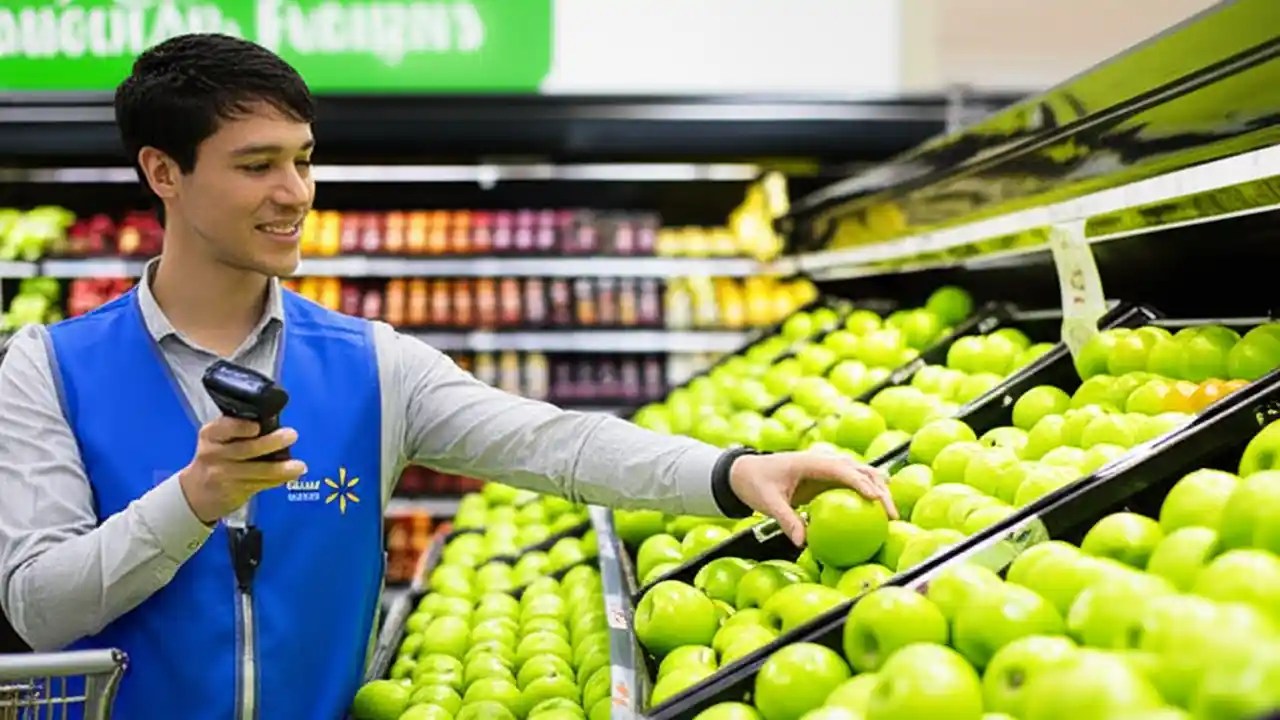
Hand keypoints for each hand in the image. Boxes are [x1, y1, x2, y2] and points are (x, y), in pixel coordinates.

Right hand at [178, 417, 305, 523]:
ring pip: (256, 471)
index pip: (224, 428)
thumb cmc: (215, 457)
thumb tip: (274, 420)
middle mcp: (214, 454)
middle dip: (270, 442)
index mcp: (211, 435)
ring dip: (281, 468)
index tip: (258, 426)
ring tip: (299, 465)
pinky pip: (260, 484)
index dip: (241, 427)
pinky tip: (292, 476)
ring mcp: (223, 475)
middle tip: (291, 435)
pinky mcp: (234, 491)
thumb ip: (237, 429)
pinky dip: (278, 480)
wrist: (196, 492)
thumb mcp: (216, 439)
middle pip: (245, 449)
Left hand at [728, 450, 896, 545]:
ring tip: (891, 512)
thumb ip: (786, 520)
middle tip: (891, 513)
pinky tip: (876, 511)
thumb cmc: (755, 483)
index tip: (875, 498)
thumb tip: (802, 543)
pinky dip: (866, 492)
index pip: (841, 470)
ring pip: (860, 473)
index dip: (860, 482)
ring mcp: (826, 467)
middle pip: (858, 470)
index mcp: (809, 462)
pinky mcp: (826, 477)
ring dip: (877, 488)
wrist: (746, 471)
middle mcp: (822, 461)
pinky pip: (850, 483)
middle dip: (878, 488)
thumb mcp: (767, 503)